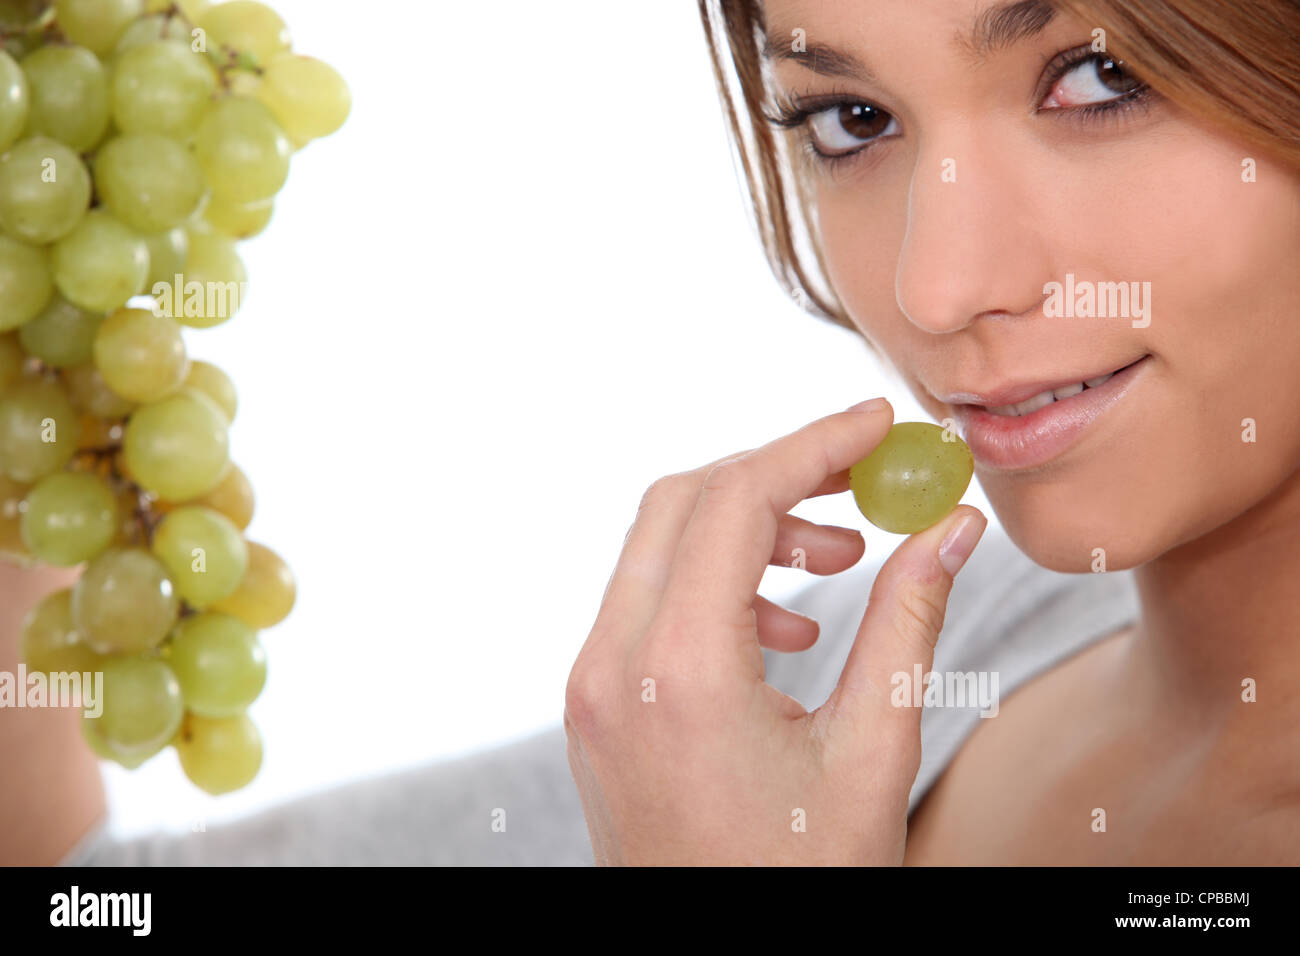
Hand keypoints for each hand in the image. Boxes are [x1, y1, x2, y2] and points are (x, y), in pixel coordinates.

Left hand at [564, 399, 986, 864]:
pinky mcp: (598, 705)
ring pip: (659, 547)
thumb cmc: (799, 880)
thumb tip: (949, 527)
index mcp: (677, 671)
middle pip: (682, 503)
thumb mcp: (871, 752)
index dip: (812, 445)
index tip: (876, 423)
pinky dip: (715, 583)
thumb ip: (907, 624)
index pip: (735, 501)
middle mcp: (611, 665)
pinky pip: (648, 602)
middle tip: (863, 477)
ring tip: (839, 562)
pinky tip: (789, 628)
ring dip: (747, 529)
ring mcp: (593, 686)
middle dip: (777, 474)